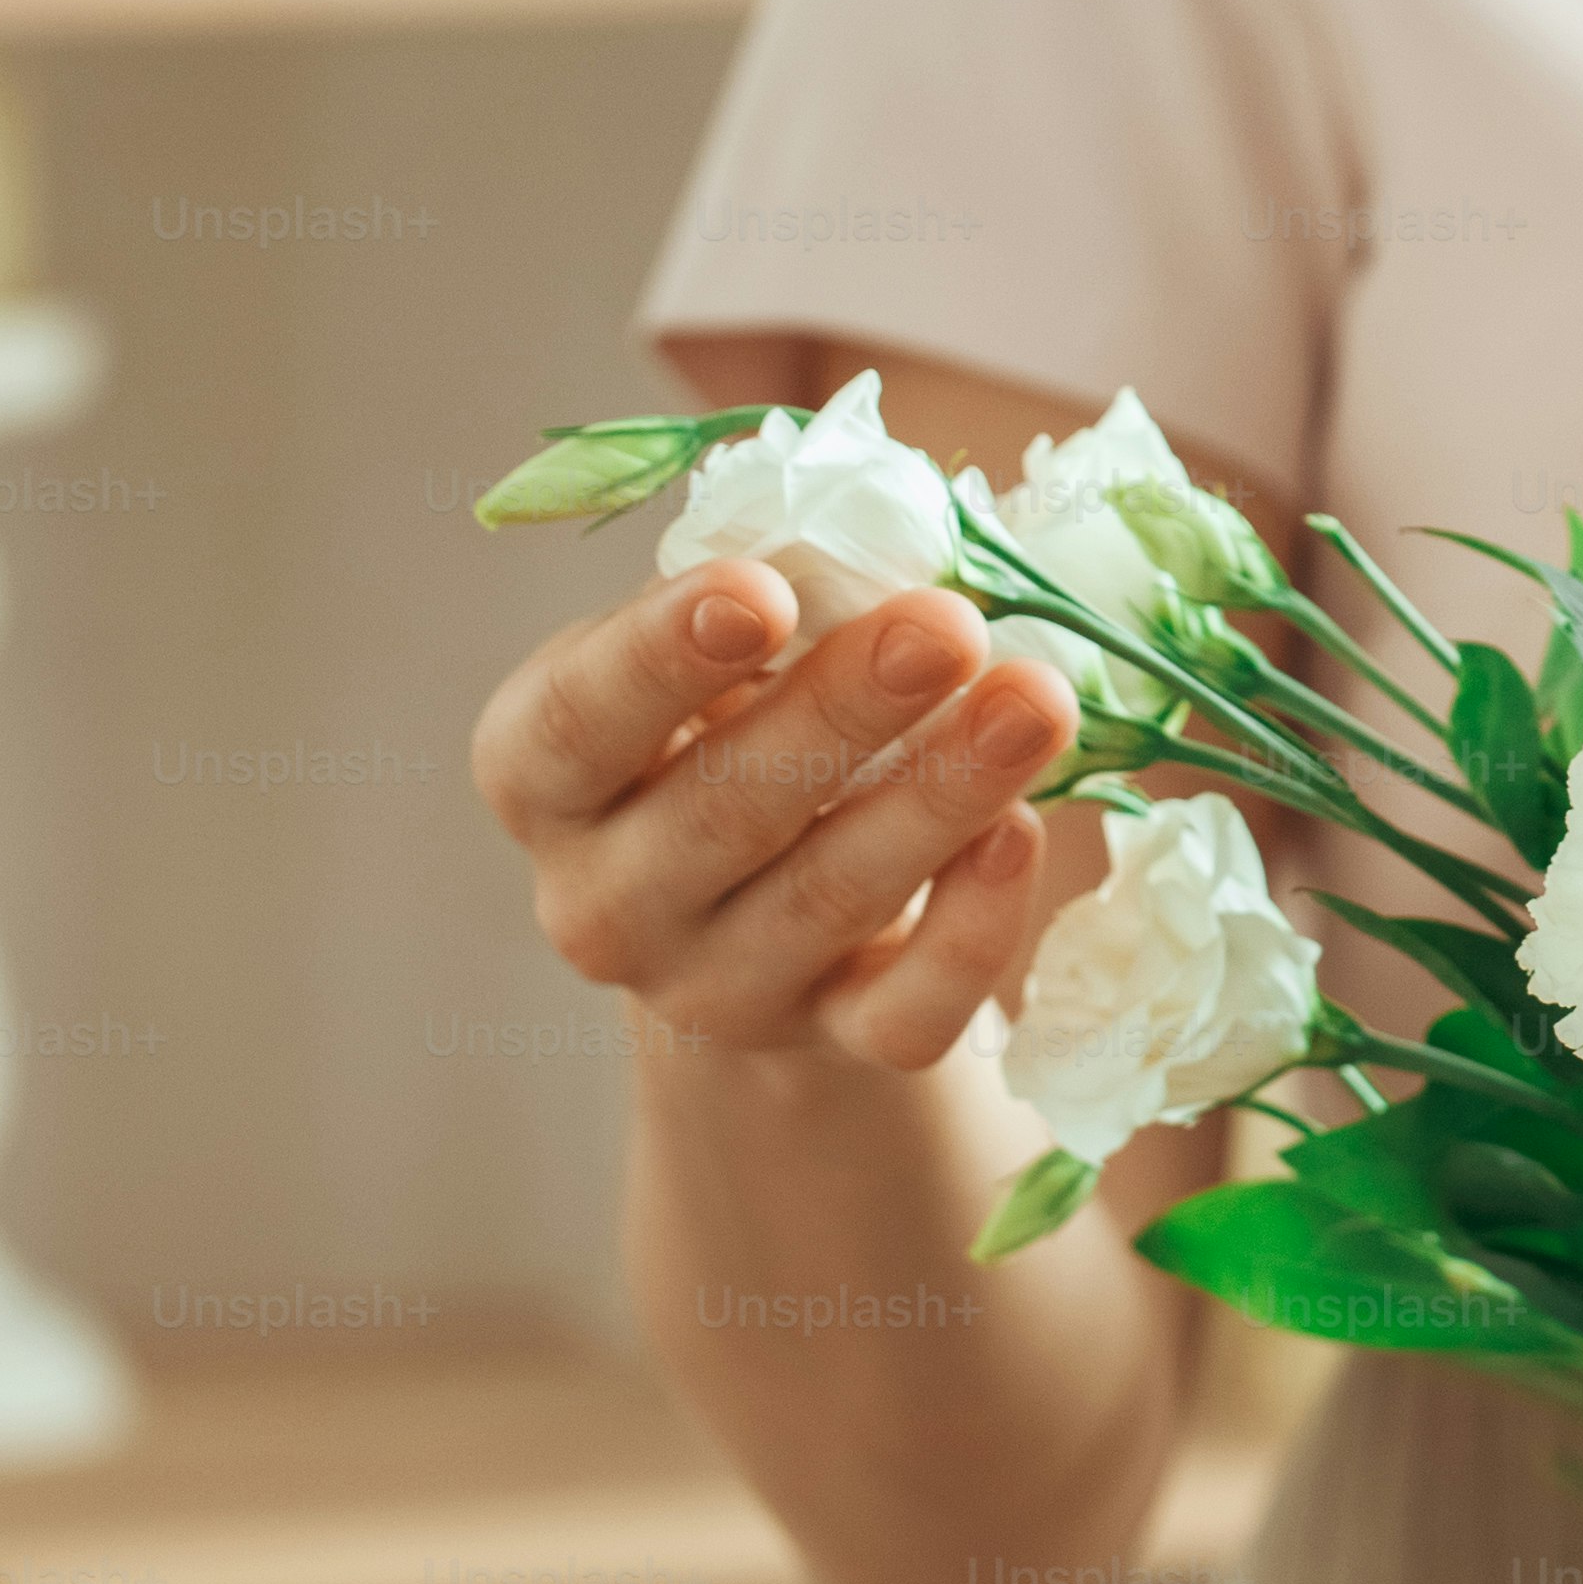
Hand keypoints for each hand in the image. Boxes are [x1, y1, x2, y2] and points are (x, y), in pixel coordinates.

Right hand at [473, 556, 1082, 1068]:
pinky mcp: (833, 1044)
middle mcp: (606, 902)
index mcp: (546, 779)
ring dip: (943, 793)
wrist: (766, 918)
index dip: (662, 658)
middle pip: (723, 811)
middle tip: (947, 624)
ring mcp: (718, 987)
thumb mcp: (716, 658)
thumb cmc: (737, 729)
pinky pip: (906, 1012)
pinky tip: (1022, 832)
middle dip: (845, 711)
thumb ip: (770, 601)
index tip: (761, 591)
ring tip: (1036, 699)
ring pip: (830, 899)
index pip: (576, 725)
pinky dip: (974, 925)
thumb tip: (891, 539)